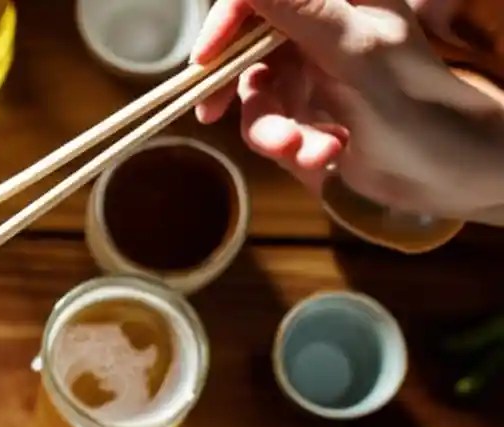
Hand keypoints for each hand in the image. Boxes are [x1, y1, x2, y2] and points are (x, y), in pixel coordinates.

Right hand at [193, 0, 503, 217]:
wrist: (451, 177)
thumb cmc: (418, 106)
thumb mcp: (353, 50)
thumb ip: (297, 9)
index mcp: (341, 1)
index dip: (227, 21)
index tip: (206, 57)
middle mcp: (322, 32)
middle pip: (246, 48)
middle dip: (241, 91)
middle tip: (213, 113)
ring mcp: (314, 75)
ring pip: (256, 96)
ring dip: (270, 129)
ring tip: (302, 150)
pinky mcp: (309, 116)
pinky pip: (271, 127)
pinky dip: (290, 147)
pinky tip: (325, 156)